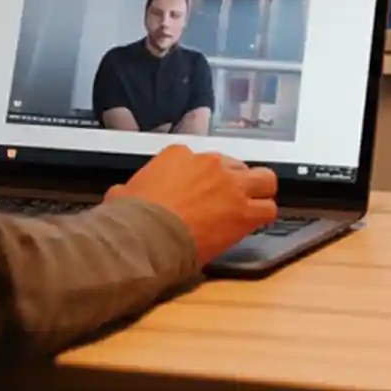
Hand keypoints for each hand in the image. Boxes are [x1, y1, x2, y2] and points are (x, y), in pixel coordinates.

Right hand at [105, 144, 277, 263]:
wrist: (146, 234)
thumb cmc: (133, 216)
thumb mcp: (123, 192)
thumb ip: (128, 189)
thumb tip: (121, 195)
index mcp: (178, 155)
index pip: (201, 159)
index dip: (203, 178)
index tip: (199, 192)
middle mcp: (209, 163)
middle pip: (235, 165)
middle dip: (234, 181)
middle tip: (227, 200)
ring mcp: (230, 185)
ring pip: (264, 180)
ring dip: (259, 193)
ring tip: (251, 207)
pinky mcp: (244, 210)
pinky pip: (268, 208)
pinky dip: (263, 216)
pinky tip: (253, 225)